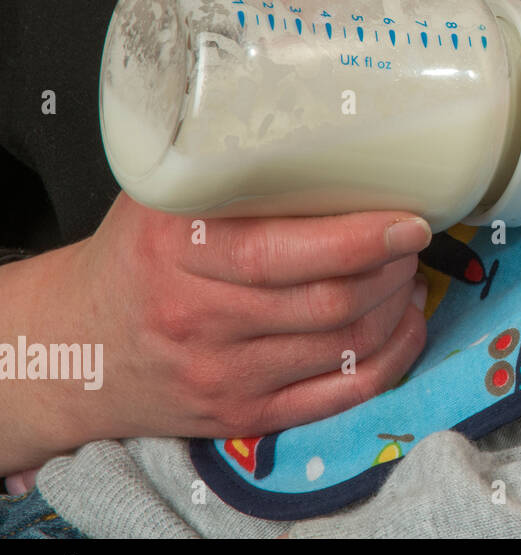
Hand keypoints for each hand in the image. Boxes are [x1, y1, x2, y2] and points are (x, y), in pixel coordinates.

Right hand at [62, 191, 429, 444]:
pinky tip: (405, 325)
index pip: (284, 252)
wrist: (74, 347)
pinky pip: (341, 395)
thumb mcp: (164, 200)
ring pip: (345, 346)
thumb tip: (340, 137)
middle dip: (393, 268)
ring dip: (398, 308)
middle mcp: (197, 317)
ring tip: (410, 274)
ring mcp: (222, 375)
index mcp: (176, 250)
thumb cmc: (138, 258)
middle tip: (412, 240)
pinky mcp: (243, 416)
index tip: (408, 219)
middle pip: (329, 301)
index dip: (361, 239)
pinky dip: (391, 358)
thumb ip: (232, 172)